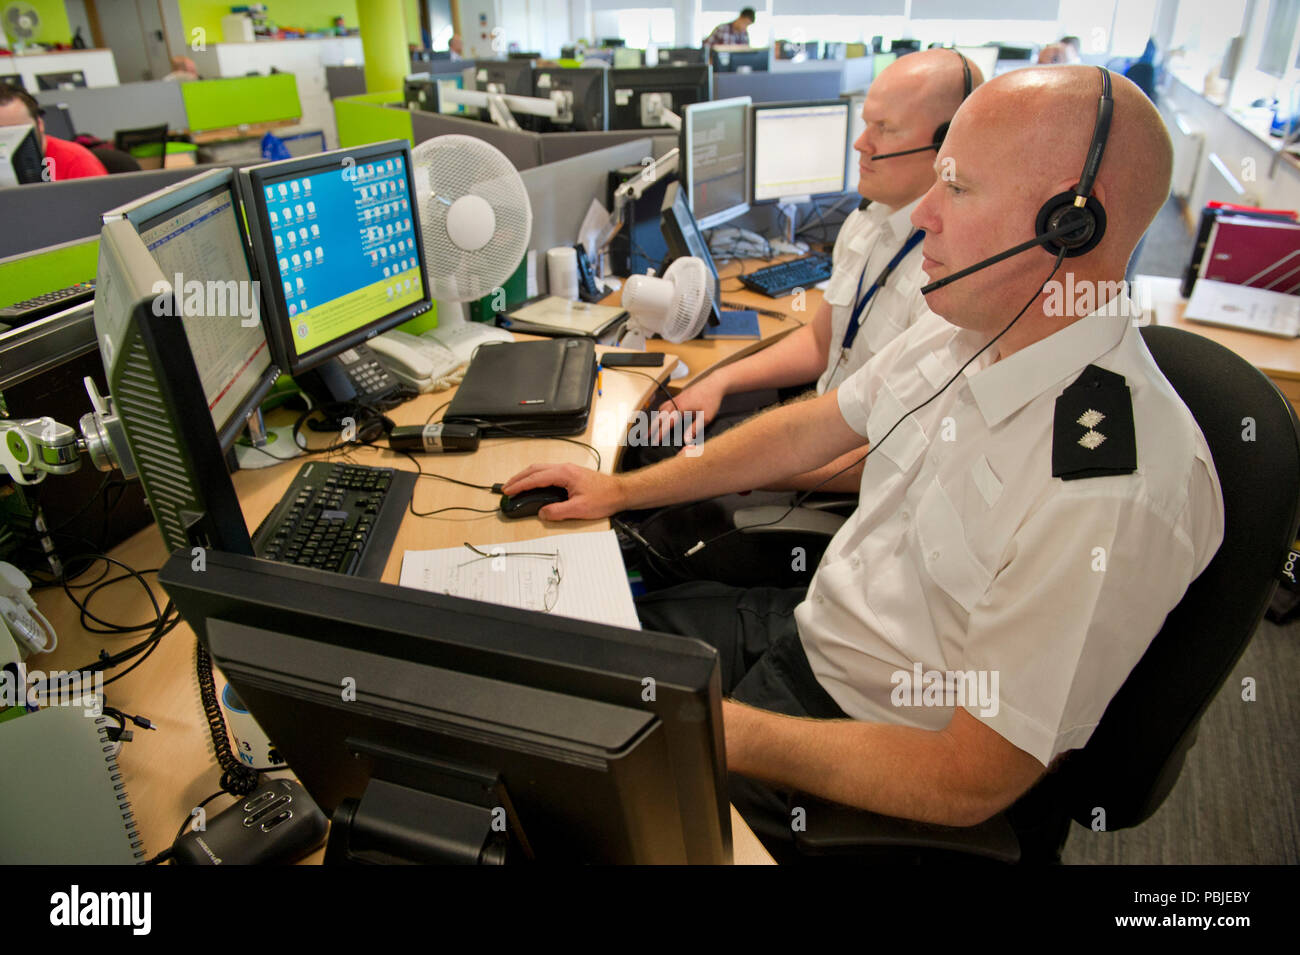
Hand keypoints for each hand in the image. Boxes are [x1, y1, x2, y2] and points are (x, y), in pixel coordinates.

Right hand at [501, 463, 625, 520]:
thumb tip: (542, 513)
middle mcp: (565, 468)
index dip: (520, 485)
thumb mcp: (579, 509)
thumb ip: (558, 512)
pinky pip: (548, 472)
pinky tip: (534, 484)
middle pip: (535, 469)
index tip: (508, 491)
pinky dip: (536, 477)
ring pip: (541, 469)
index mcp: (564, 474)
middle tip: (506, 488)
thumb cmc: (604, 497)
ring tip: (516, 485)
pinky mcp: (571, 473)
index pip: (536, 478)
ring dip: (527, 476)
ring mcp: (568, 469)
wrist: (620, 492)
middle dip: (518, 478)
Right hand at [656, 375, 725, 443]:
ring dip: (655, 419)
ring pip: (661, 409)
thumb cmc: (711, 399)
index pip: (667, 423)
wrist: (714, 384)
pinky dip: (661, 412)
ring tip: (652, 429)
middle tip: (646, 437)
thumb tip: (686, 440)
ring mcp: (676, 399)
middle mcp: (676, 403)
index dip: (660, 433)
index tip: (654, 441)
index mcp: (681, 408)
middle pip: (659, 416)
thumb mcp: (706, 417)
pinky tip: (662, 416)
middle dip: (652, 427)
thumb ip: (695, 429)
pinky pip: (665, 405)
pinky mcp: (678, 397)